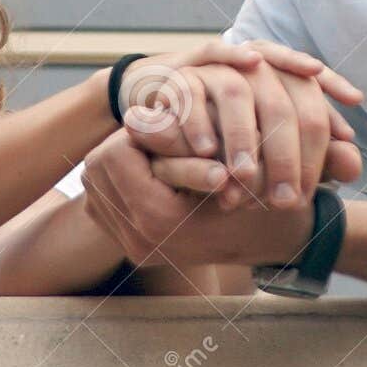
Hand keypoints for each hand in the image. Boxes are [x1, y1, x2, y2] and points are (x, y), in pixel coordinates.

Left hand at [82, 128, 314, 269]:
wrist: (268, 237)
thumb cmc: (255, 187)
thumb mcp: (220, 158)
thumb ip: (174, 140)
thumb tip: (131, 117)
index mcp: (158, 219)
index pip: (117, 154)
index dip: (139, 132)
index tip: (166, 124)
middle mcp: (139, 240)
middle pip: (99, 167)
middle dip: (125, 144)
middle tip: (156, 133)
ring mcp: (132, 248)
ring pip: (98, 182)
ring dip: (121, 161)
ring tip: (154, 151)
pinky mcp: (131, 249)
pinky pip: (105, 202)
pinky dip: (121, 181)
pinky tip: (149, 174)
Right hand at [119, 41, 362, 207]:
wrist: (169, 96)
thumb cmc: (232, 124)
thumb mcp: (272, 140)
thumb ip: (311, 150)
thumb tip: (355, 164)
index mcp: (276, 71)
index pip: (311, 86)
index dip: (329, 113)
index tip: (346, 141)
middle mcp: (249, 63)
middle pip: (277, 97)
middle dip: (285, 149)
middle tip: (288, 196)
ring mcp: (214, 66)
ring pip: (235, 92)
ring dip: (240, 136)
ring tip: (245, 175)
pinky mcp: (178, 74)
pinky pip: (190, 91)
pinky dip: (198, 118)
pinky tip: (205, 148)